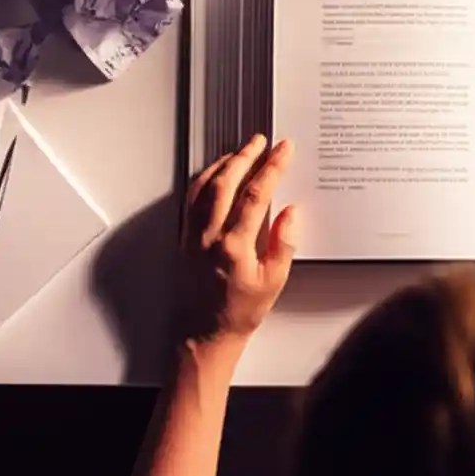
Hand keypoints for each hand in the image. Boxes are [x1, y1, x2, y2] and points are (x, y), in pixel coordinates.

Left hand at [180, 134, 298, 345]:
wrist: (205, 334)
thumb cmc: (238, 312)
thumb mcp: (273, 282)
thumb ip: (283, 244)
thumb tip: (291, 213)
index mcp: (234, 247)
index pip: (256, 195)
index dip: (272, 167)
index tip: (284, 150)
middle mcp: (209, 237)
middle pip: (226, 182)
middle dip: (246, 156)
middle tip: (261, 141)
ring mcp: (192, 236)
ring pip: (205, 187)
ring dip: (224, 164)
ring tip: (240, 151)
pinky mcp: (183, 238)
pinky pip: (191, 199)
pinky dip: (204, 180)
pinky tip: (215, 174)